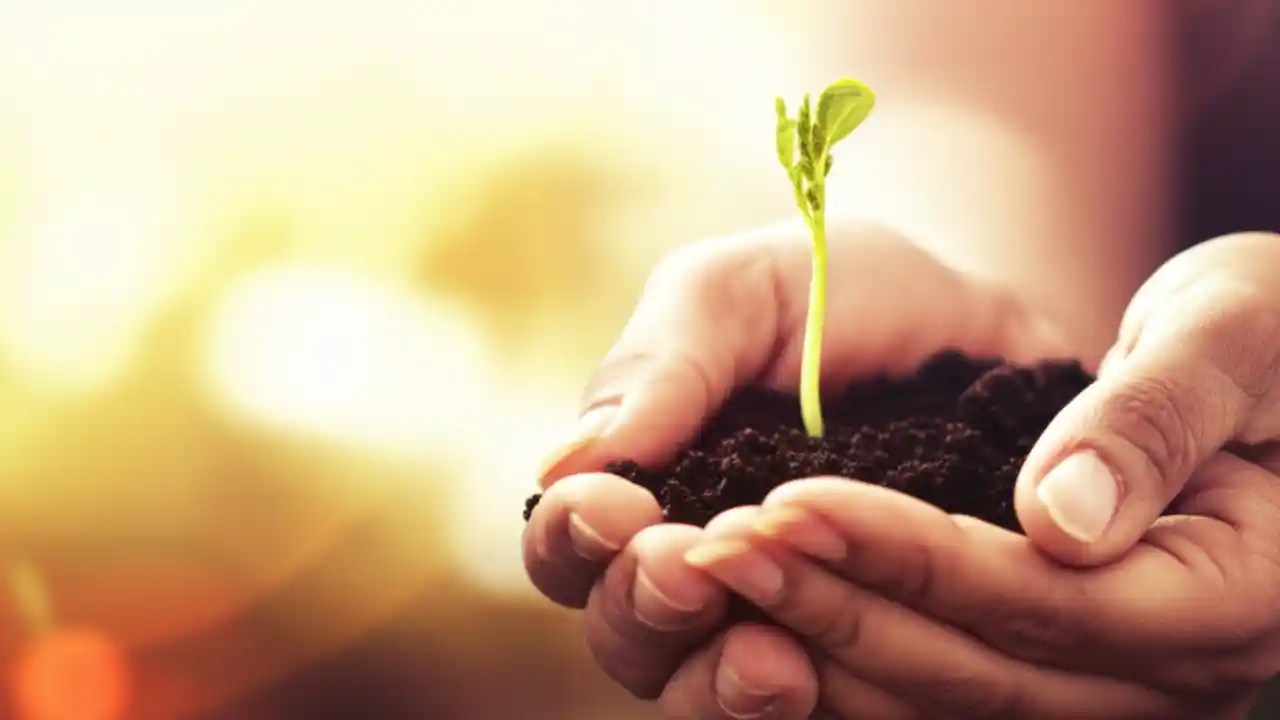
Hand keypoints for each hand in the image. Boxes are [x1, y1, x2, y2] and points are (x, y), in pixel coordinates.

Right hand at [522, 218, 1068, 717]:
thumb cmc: (836, 296)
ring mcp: (777, 622)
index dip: (574, 539)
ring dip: (716, 683)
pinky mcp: (865, 659)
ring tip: (764, 654)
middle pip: (627, 637)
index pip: (572, 547)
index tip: (614, 507)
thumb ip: (658, 368)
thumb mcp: (739, 295)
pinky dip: (802, 703)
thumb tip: (561, 466)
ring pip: (705, 697)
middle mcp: (697, 572)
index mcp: (645, 487)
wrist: (974, 324)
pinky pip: (821, 710)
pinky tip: (817, 674)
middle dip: (642, 609)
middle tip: (683, 565)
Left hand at [685, 231, 1279, 717]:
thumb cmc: (1263, 332)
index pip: (1036, 598)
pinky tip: (746, 609)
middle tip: (706, 545)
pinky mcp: (1048, 675)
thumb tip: (1062, 519)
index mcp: (1222, 599)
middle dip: (826, 605)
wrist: (1270, 372)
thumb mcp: (1230, 334)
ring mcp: (1102, 691)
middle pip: (967, 673)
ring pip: (931, 704)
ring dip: (808, 639)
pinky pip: (926, 694)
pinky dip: (833, 656)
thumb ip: (1152, 421)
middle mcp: (1159, 678)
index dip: (903, 553)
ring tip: (701, 570)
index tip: (785, 500)